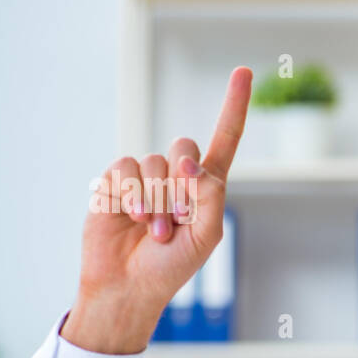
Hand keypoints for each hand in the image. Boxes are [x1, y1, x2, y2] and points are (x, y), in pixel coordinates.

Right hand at [64, 66, 251, 352]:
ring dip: (156, 200)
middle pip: (184, 147)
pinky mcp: (114, 182)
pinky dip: (131, 195)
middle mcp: (176, 176)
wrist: (128, 286)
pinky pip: (124, 169)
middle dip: (181, 184)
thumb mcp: (206, 234)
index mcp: (205, 187)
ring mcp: (144, 178)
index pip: (224, 140)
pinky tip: (130, 217)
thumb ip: (210, 195)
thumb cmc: (172, 266)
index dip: (233, 106)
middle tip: (177, 218)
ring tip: (154, 230)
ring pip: (154, 162)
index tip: (243, 72)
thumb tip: (193, 163)